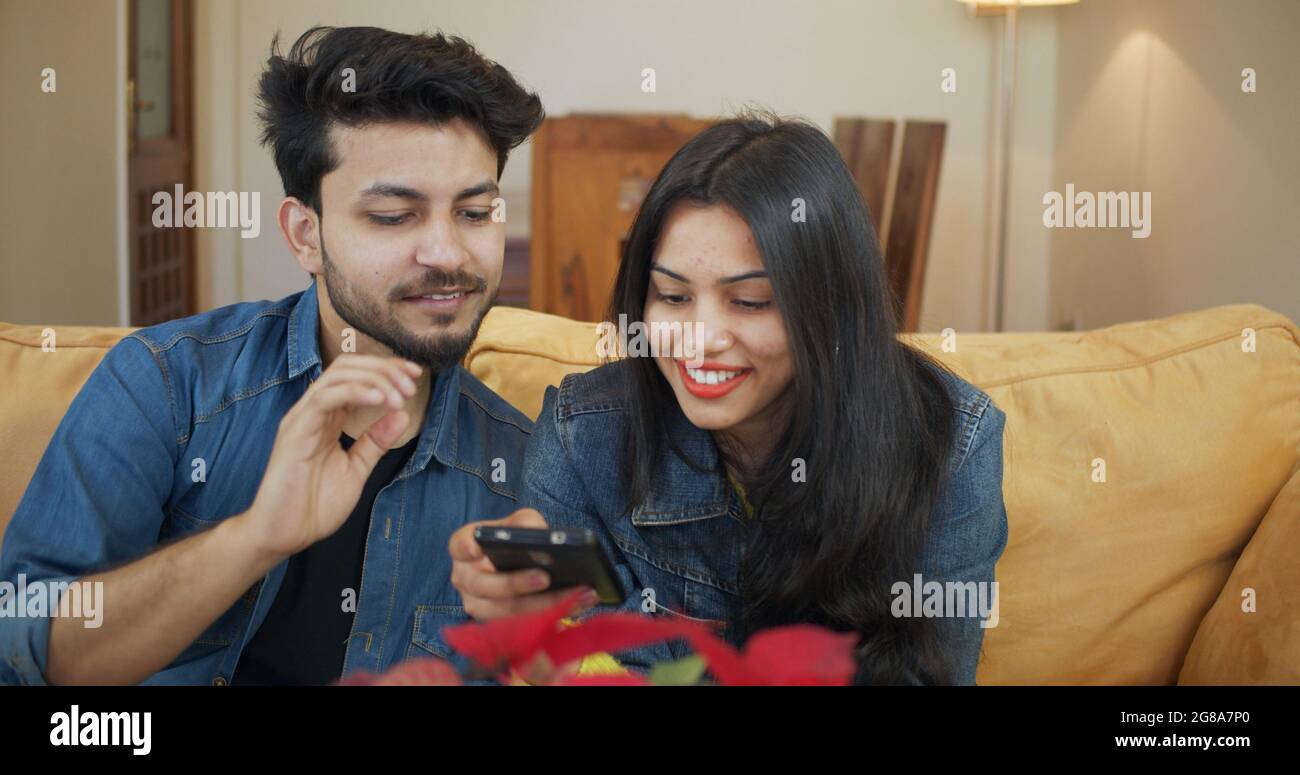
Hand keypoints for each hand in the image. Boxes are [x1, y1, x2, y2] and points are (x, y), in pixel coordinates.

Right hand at [242, 354, 422, 559]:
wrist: (286, 534)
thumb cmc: (315, 505)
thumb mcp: (357, 468)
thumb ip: (376, 441)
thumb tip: (402, 415)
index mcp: (328, 417)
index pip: (356, 376)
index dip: (387, 369)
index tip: (416, 375)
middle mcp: (313, 411)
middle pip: (347, 366)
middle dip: (384, 368)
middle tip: (412, 382)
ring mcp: (302, 418)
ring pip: (337, 376)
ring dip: (375, 379)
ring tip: (399, 395)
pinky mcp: (295, 431)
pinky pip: (324, 399)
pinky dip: (355, 392)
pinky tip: (379, 399)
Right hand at [449, 508, 599, 620]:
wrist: (523, 564)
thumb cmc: (516, 539)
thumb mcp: (523, 522)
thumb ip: (527, 523)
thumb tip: (540, 536)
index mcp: (465, 549)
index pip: (459, 546)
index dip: (466, 548)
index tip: (478, 548)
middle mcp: (466, 579)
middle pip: (485, 586)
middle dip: (515, 584)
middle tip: (544, 578)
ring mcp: (480, 606)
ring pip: (506, 611)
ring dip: (543, 605)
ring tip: (576, 594)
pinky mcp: (499, 625)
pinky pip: (524, 624)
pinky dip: (553, 615)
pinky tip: (578, 603)